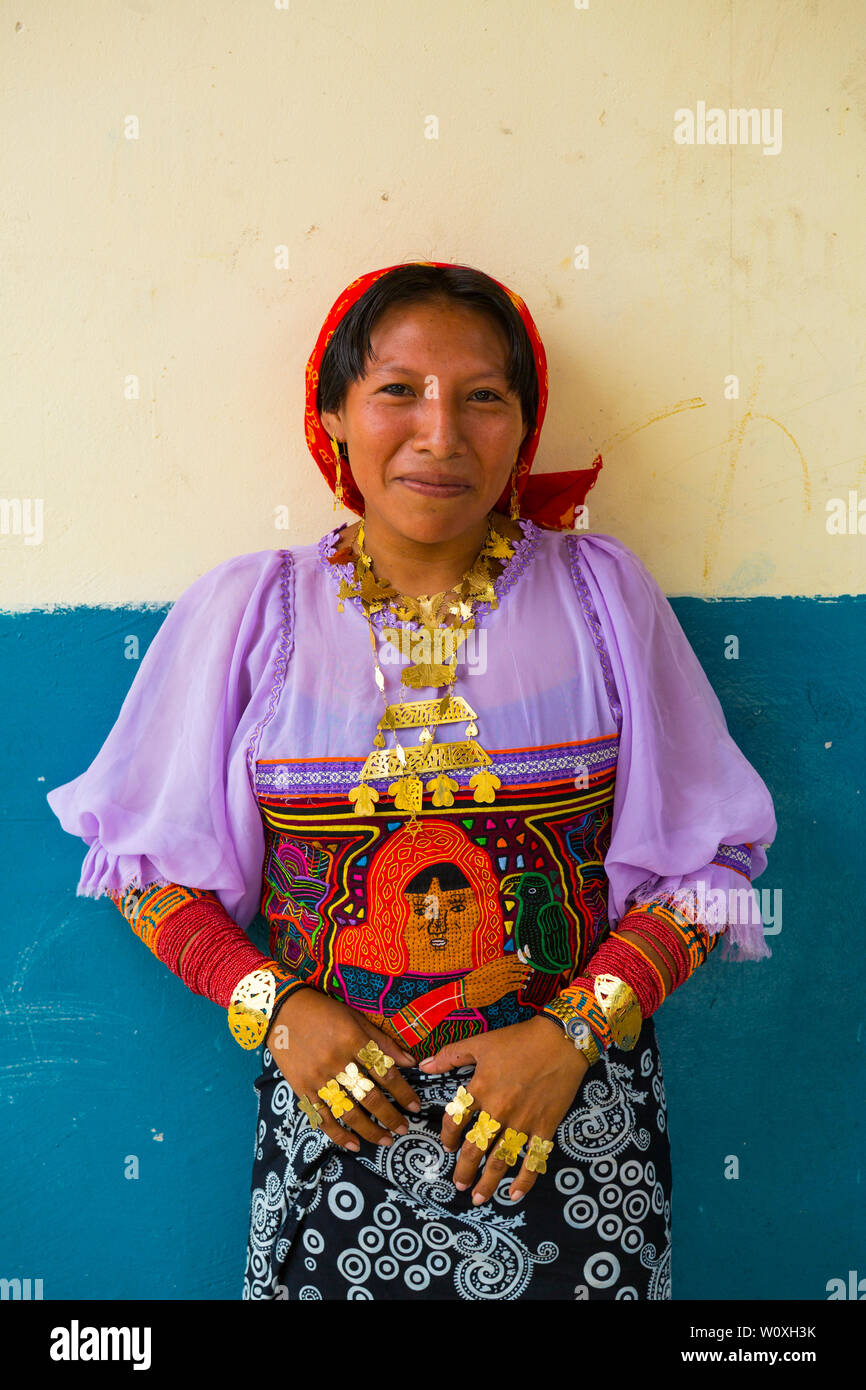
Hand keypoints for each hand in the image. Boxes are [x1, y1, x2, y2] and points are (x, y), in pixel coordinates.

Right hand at [266, 987, 421, 1152]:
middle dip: (390, 1116)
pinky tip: (353, 1145)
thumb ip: (382, 1042)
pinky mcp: (302, 1088)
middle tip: (403, 1129)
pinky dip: (338, 1134)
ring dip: (369, 1130)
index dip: (403, 1092)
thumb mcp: (356, 1019)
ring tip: (385, 1141)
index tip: (415, 1107)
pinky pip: (322, 1117)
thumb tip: (411, 1062)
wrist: (283, 1011)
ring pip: (348, 1111)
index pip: (385, 1072)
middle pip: (369, 1096)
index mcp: (354, 1040)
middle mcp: (337, 1061)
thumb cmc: (324, 1012)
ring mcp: (318, 1077)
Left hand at [419, 1014, 588, 1204]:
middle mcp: (498, 1111)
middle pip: (475, 1149)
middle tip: (459, 1184)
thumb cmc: (519, 1040)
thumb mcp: (480, 1042)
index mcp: (480, 1090)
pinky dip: (524, 1181)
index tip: (447, 1146)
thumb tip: (424, 1065)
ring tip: (478, 1198)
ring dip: (488, 1183)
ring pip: (500, 1161)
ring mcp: (522, 1123)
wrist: (560, 1041)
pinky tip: (514, 1195)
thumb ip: (450, 1055)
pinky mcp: (545, 1128)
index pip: (455, 1122)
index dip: (447, 1137)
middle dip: (464, 1170)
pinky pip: (533, 1160)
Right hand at [462, 958, 530, 1007]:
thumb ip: (494, 968)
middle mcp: (498, 970)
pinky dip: (520, 985)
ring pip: (516, 975)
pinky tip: (523, 986)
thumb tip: (503, 967)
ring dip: (524, 975)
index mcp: (493, 964)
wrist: (465, 991)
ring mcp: (500, 979)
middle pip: (515, 966)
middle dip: (524, 966)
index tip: (526, 955)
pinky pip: (514, 986)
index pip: (509, 958)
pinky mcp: (500, 989)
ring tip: (528, 976)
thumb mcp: (483, 971)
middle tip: (531, 967)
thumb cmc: (473, 981)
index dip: (519, 957)